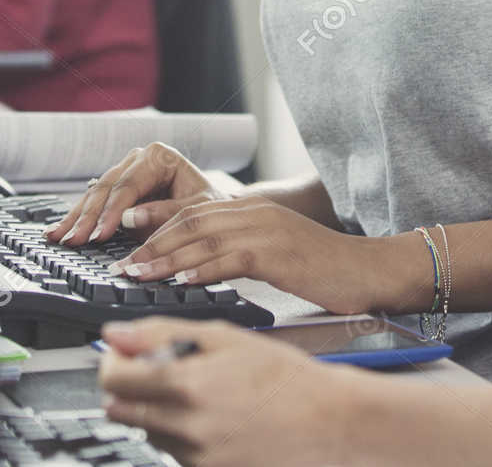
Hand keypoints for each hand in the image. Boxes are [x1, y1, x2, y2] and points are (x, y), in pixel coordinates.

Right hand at [46, 142, 234, 245]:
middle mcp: (139, 159)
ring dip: (76, 219)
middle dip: (88, 217)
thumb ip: (164, 214)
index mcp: (160, 156)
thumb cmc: (208, 210)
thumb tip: (129, 218)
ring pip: (95, 195)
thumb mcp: (195, 212)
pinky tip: (59, 230)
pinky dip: (78, 219)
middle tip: (74, 240)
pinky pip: (94, 203)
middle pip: (107, 189)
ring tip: (57, 237)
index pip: (129, 185)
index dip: (112, 212)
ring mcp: (125, 172)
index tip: (101, 234)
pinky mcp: (117, 189)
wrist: (213, 213)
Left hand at [99, 317, 359, 466]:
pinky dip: (182, 434)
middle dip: (131, 387)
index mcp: (185, 385)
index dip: (114, 361)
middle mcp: (184, 427)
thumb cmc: (286, 379)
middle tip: (160, 370)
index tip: (125, 354)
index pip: (113, 378)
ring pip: (147, 431)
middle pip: (121, 409)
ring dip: (157, 411)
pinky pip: (173, 452)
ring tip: (201, 394)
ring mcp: (193, 457)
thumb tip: (116, 334)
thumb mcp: (226, 338)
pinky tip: (215, 418)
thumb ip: (163, 333)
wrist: (327, 425)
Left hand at [112, 196, 424, 316]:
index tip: (127, 241)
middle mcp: (255, 211)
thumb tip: (200, 270)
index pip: (193, 211)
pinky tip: (181, 281)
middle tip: (122, 265)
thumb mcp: (276, 254)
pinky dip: (201, 269)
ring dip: (165, 258)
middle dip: (151, 242)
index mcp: (252, 210)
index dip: (157, 225)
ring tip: (138, 275)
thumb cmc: (325, 269)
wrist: (369, 269)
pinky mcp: (277, 250)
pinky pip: (230, 257)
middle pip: (189, 220)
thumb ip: (240, 253)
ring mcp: (266, 228)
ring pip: (202, 237)